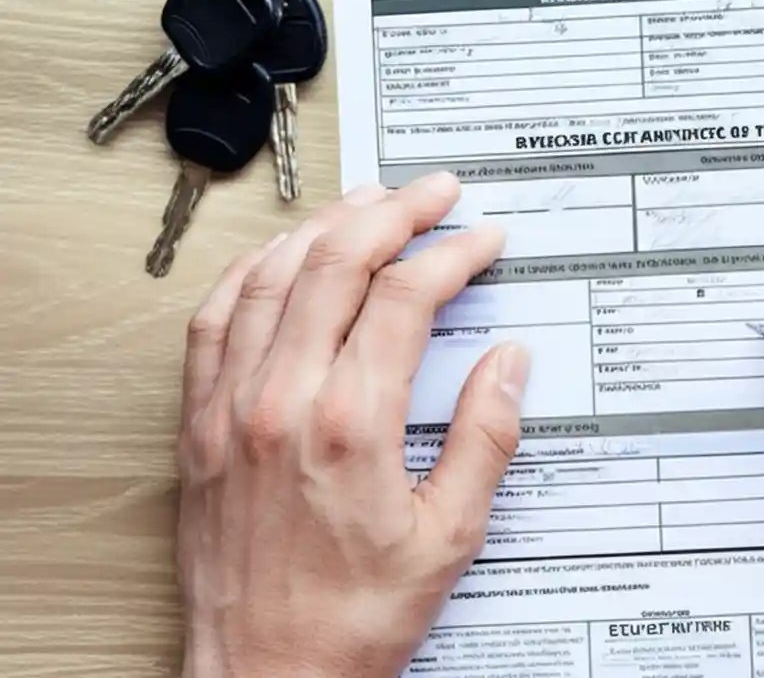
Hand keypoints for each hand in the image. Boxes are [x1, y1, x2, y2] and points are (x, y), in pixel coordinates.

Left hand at [176, 175, 528, 677]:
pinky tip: (280, 258)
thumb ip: (485, 440)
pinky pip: (214, 320)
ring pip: (272, 277)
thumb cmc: (352, 618)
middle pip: (336, 264)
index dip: (452, 254)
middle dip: (393, 212)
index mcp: (350, 426)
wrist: (266, 673)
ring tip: (367, 202)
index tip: (483, 240)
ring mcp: (229, 408)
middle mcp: (281, 402)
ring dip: (325, 226)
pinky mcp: (197, 425)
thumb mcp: (449, 537)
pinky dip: (251, 272)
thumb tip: (509, 365)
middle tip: (433, 192)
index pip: (404, 299)